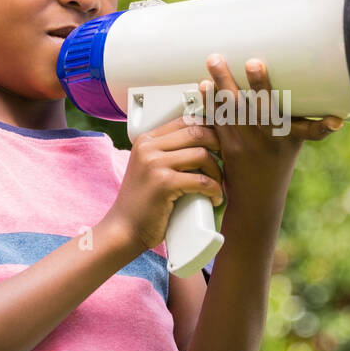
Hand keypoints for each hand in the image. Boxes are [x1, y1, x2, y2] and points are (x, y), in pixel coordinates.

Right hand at [103, 114, 225, 253]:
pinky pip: (201, 180)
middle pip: (196, 133)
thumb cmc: (142, 203)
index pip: (184, 121)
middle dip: (218, 146)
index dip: (208, 129)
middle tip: (225, 162)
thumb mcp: (149, 168)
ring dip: (217, 171)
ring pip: (202, 155)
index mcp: (146, 140)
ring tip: (218, 185)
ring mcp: (154, 164)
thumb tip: (204, 143)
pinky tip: (215, 198)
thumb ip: (167, 153)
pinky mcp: (163, 184)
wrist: (124, 229)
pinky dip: (214, 190)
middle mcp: (148, 148)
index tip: (220, 144)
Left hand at [199, 53, 342, 211]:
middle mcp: (269, 142)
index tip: (293, 89)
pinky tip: (203, 87)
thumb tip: (310, 87)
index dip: (297, 107)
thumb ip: (299, 118)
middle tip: (251, 61)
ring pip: (234, 112)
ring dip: (223, 86)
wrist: (257, 199)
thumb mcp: (294, 142)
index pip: (299, 121)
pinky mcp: (227, 147)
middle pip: (260, 109)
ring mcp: (246, 146)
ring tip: (215, 62)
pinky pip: (218, 121)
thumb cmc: (278, 163)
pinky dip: (210, 102)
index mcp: (289, 138)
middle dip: (255, 84)